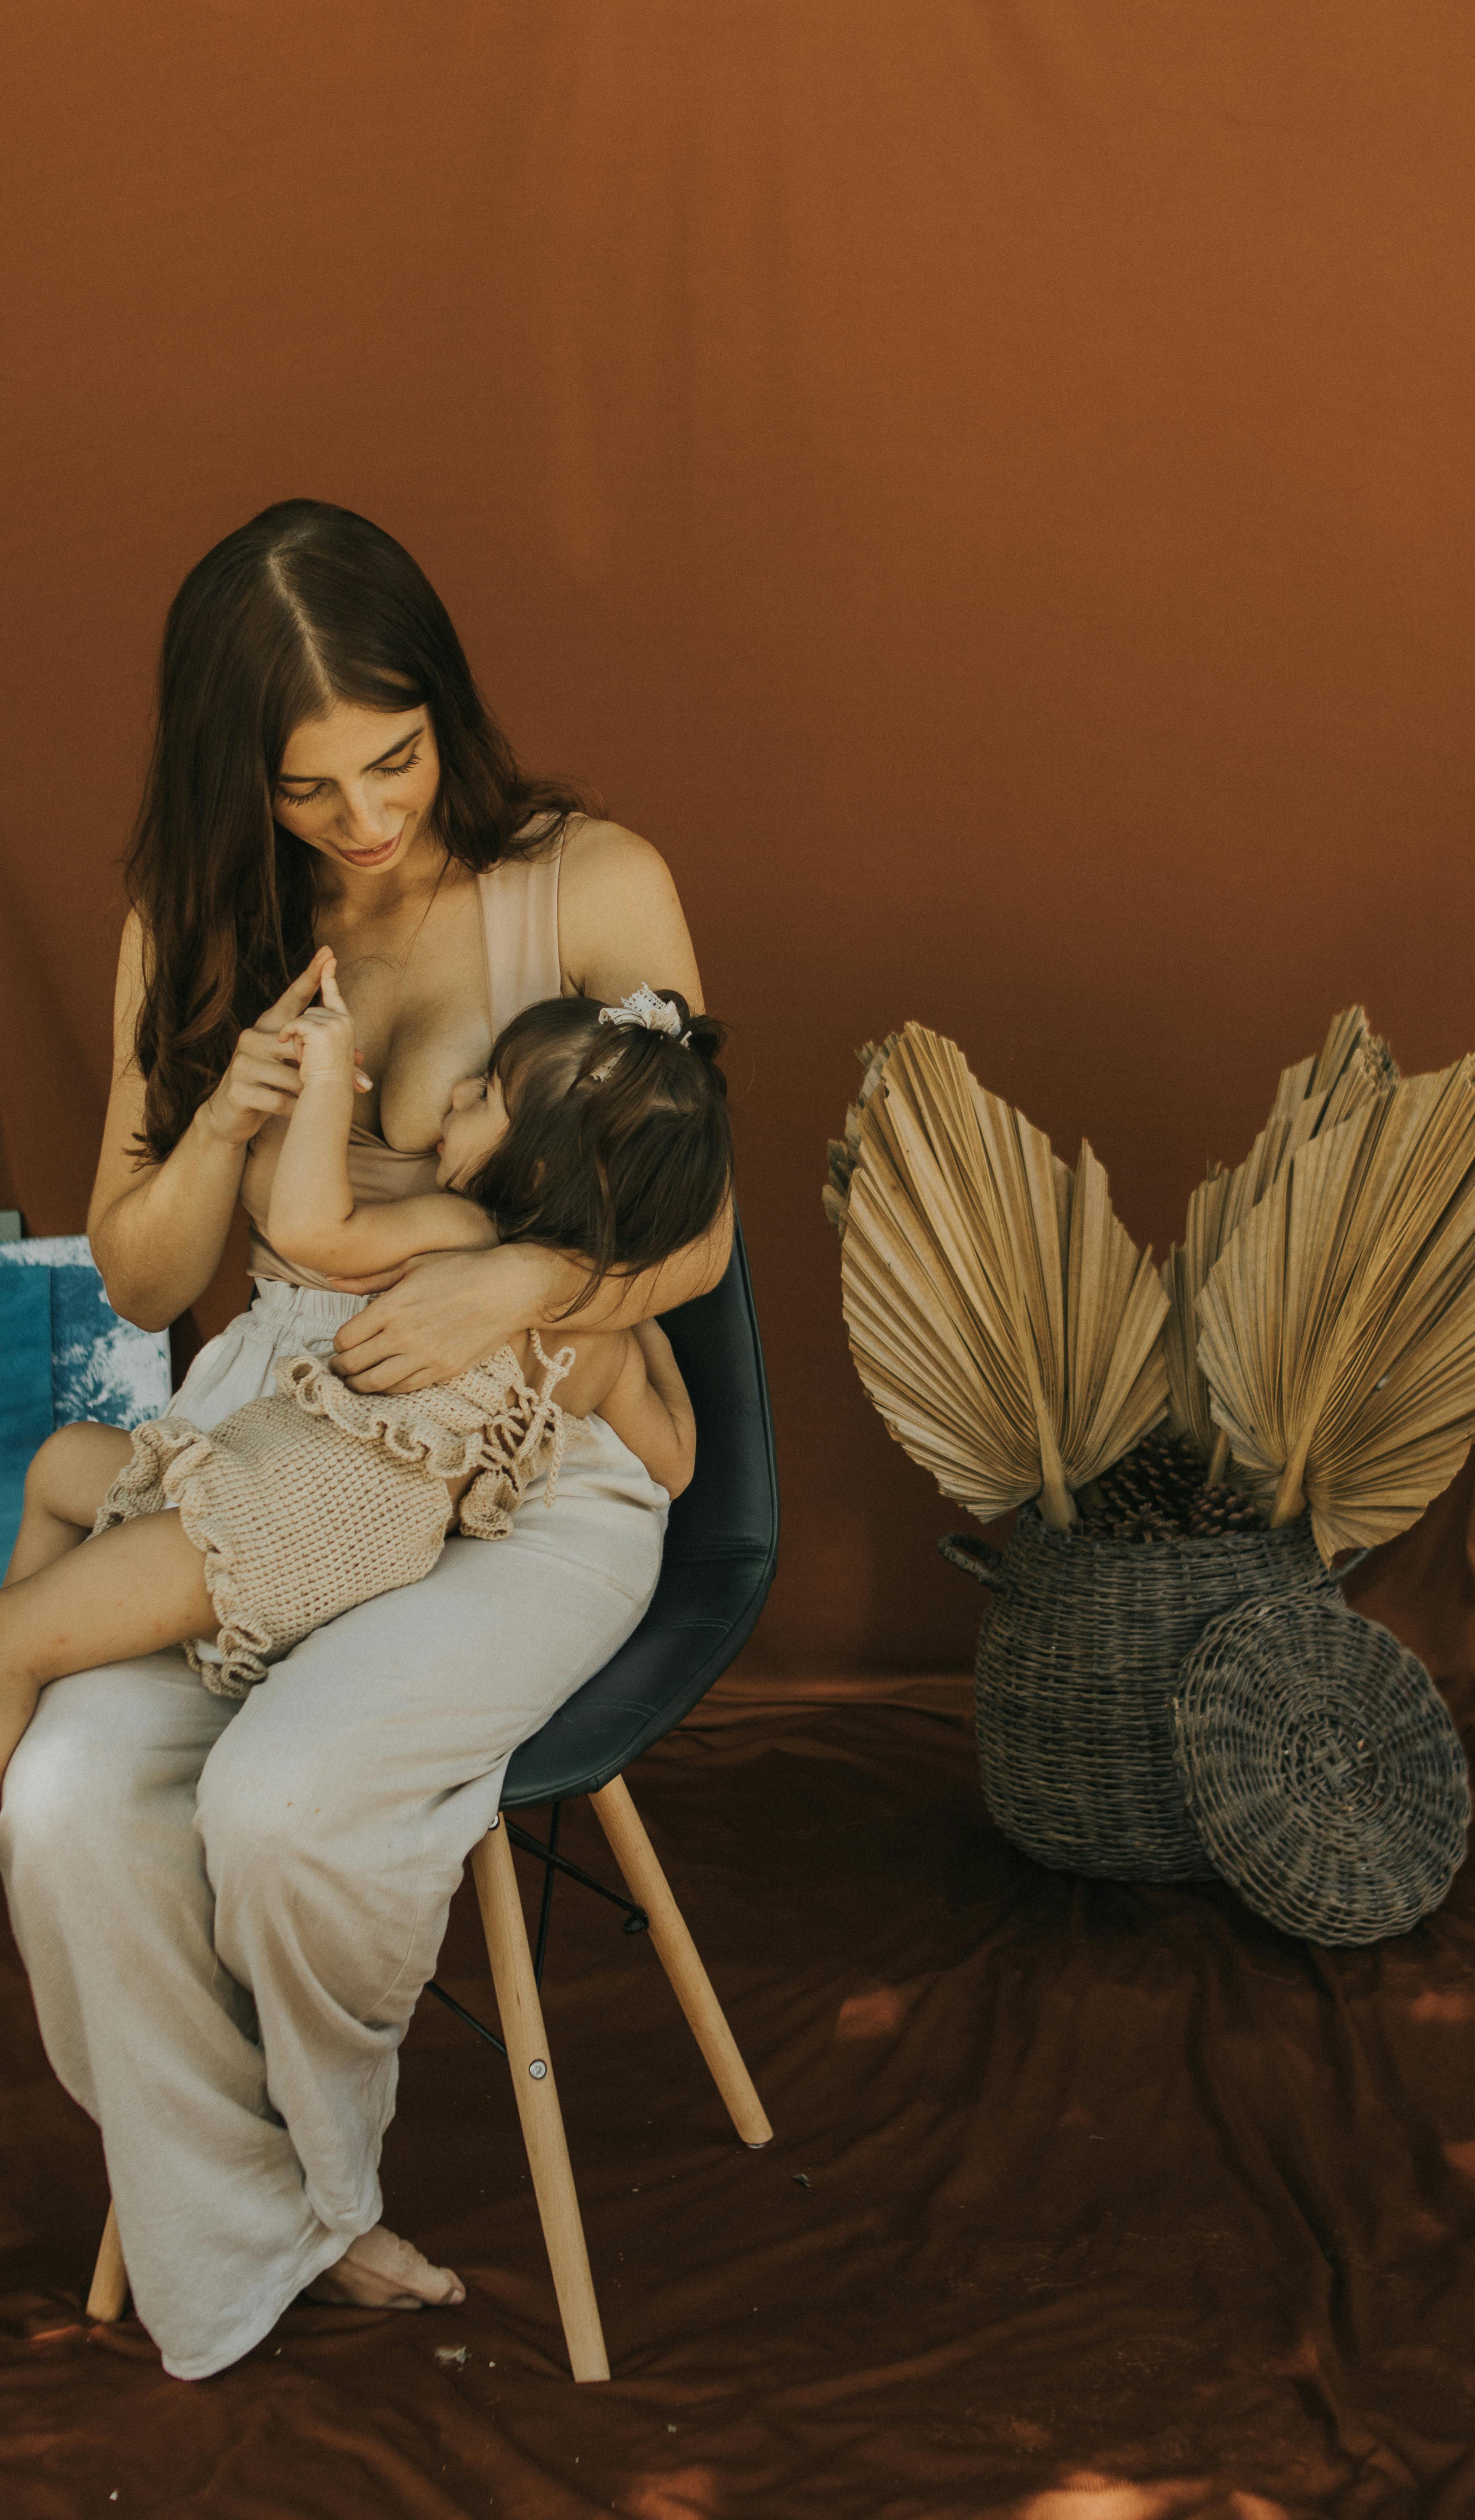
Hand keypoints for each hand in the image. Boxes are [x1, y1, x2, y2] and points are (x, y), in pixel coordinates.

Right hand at [197, 950, 370, 1147]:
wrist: (230, 1114)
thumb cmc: (269, 1084)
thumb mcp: (292, 1064)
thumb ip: (317, 1054)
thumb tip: (363, 1056)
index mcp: (268, 1025)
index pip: (293, 997)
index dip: (311, 975)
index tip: (328, 952)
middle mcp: (252, 1036)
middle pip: (302, 1045)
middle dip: (327, 1067)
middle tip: (360, 1083)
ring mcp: (242, 1062)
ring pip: (293, 1076)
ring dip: (311, 1092)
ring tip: (315, 1102)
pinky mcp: (238, 1089)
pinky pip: (279, 1099)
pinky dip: (294, 1109)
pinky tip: (297, 1113)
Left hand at [278, 954, 362, 1084]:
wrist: (325, 1097)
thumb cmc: (323, 1083)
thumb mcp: (323, 1055)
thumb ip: (322, 1040)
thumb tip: (341, 1052)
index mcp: (345, 1026)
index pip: (334, 996)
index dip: (328, 976)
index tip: (328, 957)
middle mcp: (344, 1022)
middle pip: (311, 1011)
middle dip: (302, 1031)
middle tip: (308, 1056)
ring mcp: (335, 1024)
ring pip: (303, 1019)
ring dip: (297, 1038)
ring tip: (305, 1059)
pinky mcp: (322, 1030)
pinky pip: (297, 1023)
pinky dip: (289, 1034)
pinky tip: (288, 1044)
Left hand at [331, 1244, 554, 1391]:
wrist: (508, 1289)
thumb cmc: (460, 1270)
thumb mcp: (412, 1264)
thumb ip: (369, 1278)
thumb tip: (332, 1280)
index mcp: (392, 1306)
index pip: (344, 1338)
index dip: (337, 1344)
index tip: (340, 1343)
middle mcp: (403, 1335)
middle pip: (353, 1364)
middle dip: (340, 1368)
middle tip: (339, 1367)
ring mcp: (424, 1356)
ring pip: (374, 1383)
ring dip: (358, 1384)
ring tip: (355, 1380)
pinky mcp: (444, 1370)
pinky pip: (404, 1388)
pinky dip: (388, 1389)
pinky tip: (385, 1381)